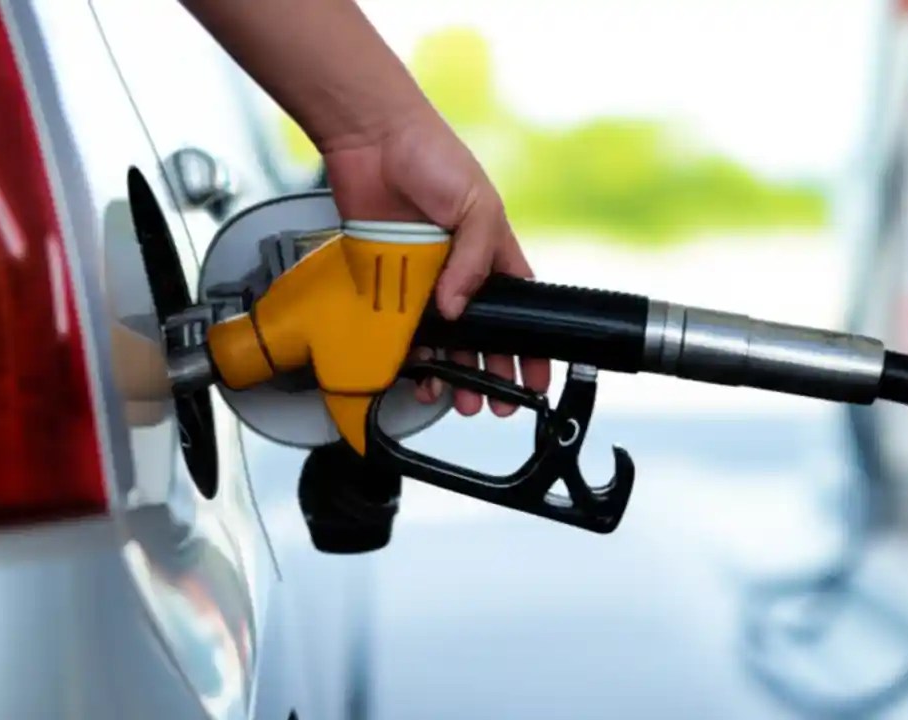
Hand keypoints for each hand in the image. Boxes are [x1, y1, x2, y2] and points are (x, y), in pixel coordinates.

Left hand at [321, 117, 549, 416]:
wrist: (371, 138)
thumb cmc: (433, 155)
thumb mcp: (477, 206)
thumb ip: (473, 259)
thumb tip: (457, 309)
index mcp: (493, 251)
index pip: (519, 308)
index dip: (530, 345)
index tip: (536, 378)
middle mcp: (459, 270)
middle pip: (481, 334)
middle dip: (490, 373)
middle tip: (493, 402)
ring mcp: (423, 277)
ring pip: (442, 338)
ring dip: (450, 370)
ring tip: (454, 396)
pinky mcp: (387, 278)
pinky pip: (399, 324)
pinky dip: (407, 351)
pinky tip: (414, 369)